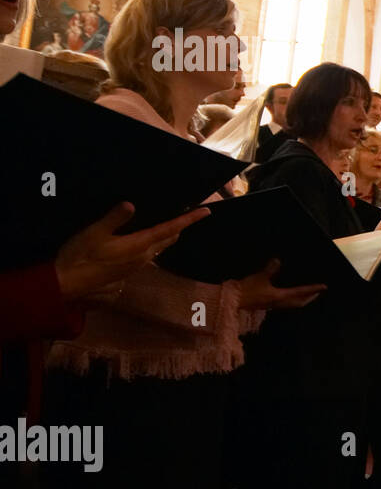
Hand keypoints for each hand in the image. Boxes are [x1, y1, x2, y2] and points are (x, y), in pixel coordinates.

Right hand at [55, 202, 210, 299]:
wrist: (67, 283)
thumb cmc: (81, 255)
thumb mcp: (95, 232)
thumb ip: (115, 218)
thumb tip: (132, 205)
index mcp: (139, 245)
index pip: (170, 230)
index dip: (188, 220)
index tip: (205, 212)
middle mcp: (143, 257)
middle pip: (169, 239)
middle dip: (179, 227)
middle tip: (187, 213)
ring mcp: (136, 266)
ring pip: (159, 248)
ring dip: (167, 235)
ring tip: (170, 222)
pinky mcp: (128, 271)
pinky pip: (149, 254)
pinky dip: (154, 244)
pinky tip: (145, 239)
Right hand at [236, 260, 326, 309]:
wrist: (233, 301)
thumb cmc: (247, 290)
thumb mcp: (259, 277)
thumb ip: (270, 269)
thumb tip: (277, 260)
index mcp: (280, 296)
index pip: (300, 292)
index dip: (312, 289)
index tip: (323, 287)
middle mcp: (279, 303)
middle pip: (300, 302)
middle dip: (310, 297)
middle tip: (318, 292)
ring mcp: (273, 305)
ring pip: (293, 304)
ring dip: (302, 299)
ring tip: (308, 294)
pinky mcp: (267, 304)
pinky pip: (285, 303)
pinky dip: (292, 299)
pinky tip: (289, 294)